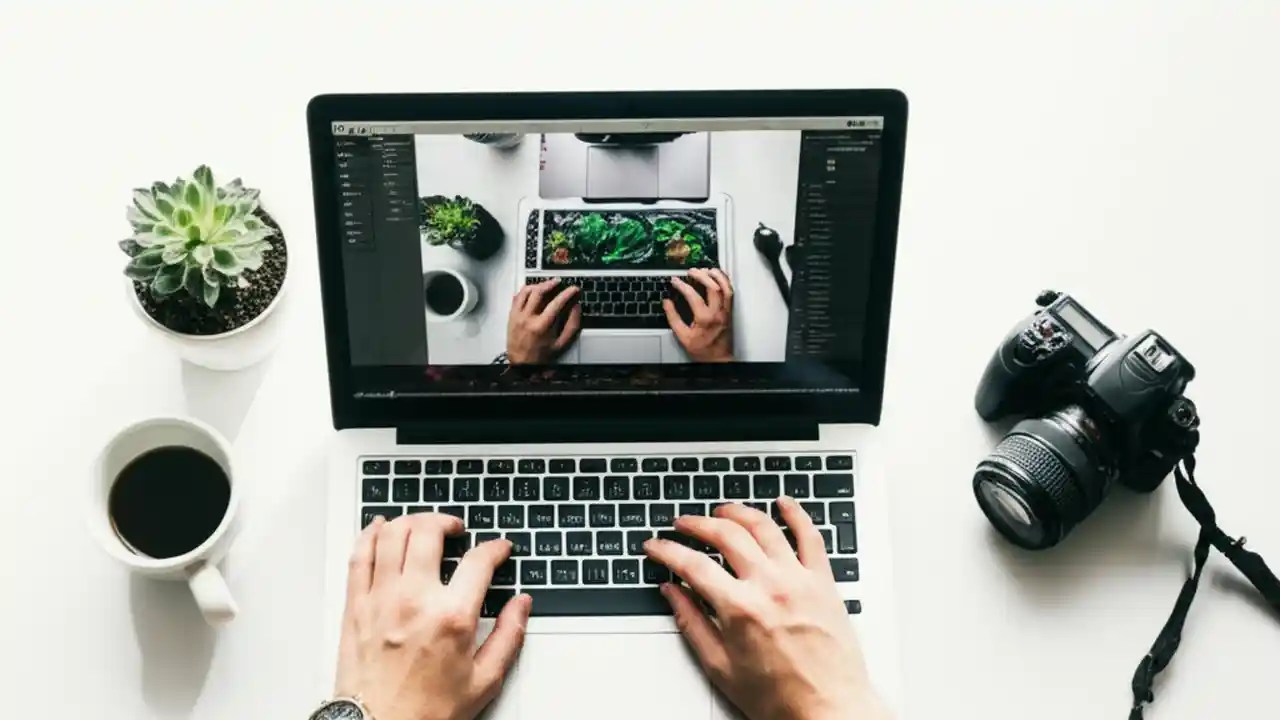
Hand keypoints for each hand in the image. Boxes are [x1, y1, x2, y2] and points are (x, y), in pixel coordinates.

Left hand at [335, 514, 531, 719]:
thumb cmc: (425, 712)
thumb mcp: (483, 680)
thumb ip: (509, 636)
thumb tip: (521, 605)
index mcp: (451, 617)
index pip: (478, 561)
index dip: (495, 547)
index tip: (499, 549)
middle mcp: (414, 600)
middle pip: (428, 532)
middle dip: (447, 521)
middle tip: (456, 529)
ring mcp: (380, 599)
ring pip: (392, 534)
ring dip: (412, 520)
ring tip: (423, 526)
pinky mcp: (355, 605)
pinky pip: (360, 555)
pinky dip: (370, 534)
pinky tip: (380, 528)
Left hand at [507, 279, 581, 363]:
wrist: (522, 364)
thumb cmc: (541, 356)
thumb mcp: (562, 344)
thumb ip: (572, 325)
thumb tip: (576, 308)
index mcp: (541, 326)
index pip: (556, 303)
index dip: (567, 293)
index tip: (573, 289)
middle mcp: (528, 318)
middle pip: (538, 292)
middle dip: (551, 283)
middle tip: (558, 282)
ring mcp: (517, 316)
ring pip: (526, 292)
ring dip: (537, 285)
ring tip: (545, 285)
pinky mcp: (512, 316)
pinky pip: (517, 297)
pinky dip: (525, 291)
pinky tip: (532, 291)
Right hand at [645, 498, 889, 719]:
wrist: (830, 710)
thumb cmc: (780, 698)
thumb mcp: (721, 667)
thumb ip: (692, 623)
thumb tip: (672, 593)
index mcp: (740, 609)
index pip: (693, 565)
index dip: (667, 550)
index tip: (656, 546)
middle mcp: (770, 586)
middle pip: (726, 535)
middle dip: (697, 524)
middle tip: (683, 524)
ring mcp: (799, 580)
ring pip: (765, 526)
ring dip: (738, 512)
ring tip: (722, 511)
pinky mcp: (824, 582)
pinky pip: (811, 536)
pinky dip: (795, 514)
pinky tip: (783, 503)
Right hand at [663, 268, 733, 361]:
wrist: (717, 359)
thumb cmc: (702, 350)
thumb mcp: (682, 336)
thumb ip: (673, 318)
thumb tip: (667, 303)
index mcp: (705, 319)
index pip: (693, 296)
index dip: (682, 286)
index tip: (675, 281)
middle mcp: (718, 313)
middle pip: (713, 287)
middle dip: (701, 275)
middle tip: (691, 271)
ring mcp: (725, 311)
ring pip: (725, 287)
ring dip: (716, 276)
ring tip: (706, 269)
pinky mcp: (729, 312)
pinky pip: (730, 292)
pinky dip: (725, 282)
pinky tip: (718, 277)